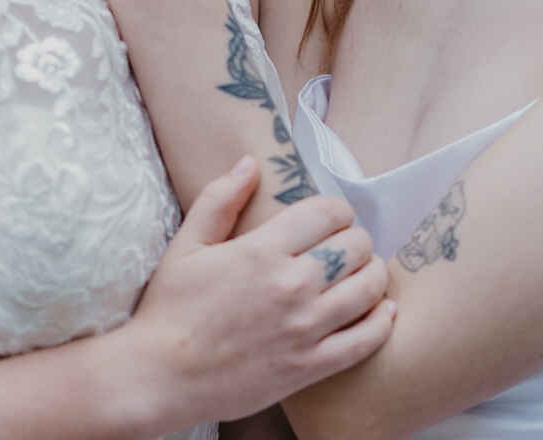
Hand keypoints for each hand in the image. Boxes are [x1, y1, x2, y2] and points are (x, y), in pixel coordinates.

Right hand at [130, 157, 394, 428]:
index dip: (336, 210)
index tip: (331, 218)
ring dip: (372, 275)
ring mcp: (304, 328)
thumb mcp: (187, 244)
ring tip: (363, 272)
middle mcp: (291, 285)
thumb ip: (220, 199)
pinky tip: (383, 310)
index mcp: (263, 251)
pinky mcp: (309, 367)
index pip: (327, 213)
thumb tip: (250, 164)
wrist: (159, 377)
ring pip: (367, 289)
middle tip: (345, 246)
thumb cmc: (170, 309)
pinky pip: (364, 341)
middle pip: (355, 247)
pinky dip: (382, 322)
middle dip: (354, 240)